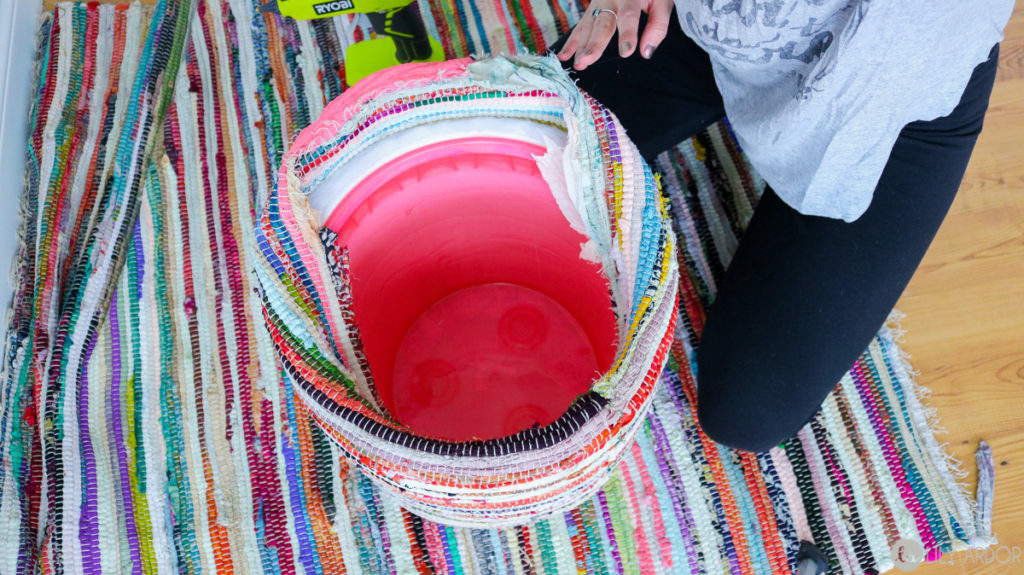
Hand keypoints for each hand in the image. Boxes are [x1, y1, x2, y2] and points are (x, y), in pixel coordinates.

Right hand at [556, 0, 674, 70]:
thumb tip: (646, 52)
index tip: (626, 52)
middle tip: (588, 59)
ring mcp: (598, 5)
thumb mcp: (661, 3)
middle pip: (603, 23)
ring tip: (579, 63)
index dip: (627, 34)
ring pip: (589, 26)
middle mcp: (611, 0)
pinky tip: (564, 56)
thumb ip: (657, 26)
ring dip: (581, 46)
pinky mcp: (591, 10)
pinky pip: (580, 26)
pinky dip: (571, 42)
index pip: (628, 16)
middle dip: (595, 43)